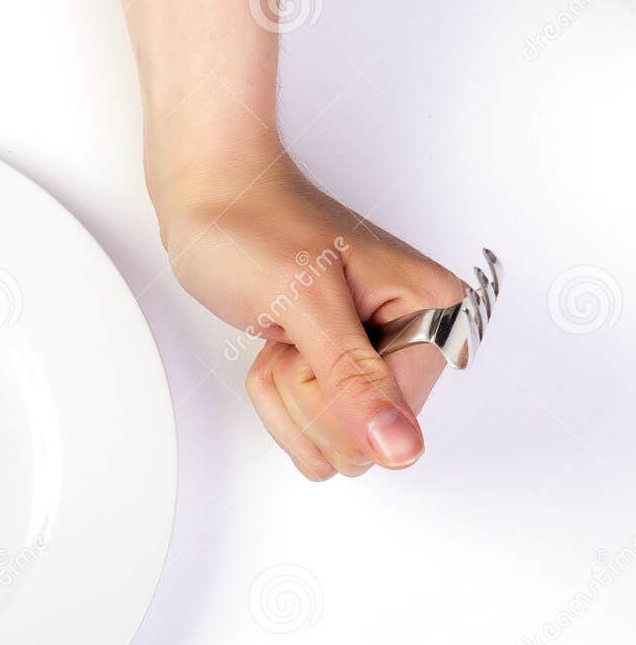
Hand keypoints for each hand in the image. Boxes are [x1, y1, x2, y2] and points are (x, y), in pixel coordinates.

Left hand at [155, 153, 466, 479]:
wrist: (212, 195)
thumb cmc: (254, 225)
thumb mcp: (303, 302)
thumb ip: (353, 380)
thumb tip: (402, 450)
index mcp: (433, 314)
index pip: (393, 424)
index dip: (330, 394)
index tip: (308, 338)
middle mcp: (415, 339)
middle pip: (362, 442)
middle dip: (304, 394)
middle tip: (292, 331)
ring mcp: (375, 357)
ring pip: (331, 441)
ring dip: (285, 394)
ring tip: (283, 332)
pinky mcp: (339, 367)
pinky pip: (310, 427)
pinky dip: (276, 394)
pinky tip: (278, 346)